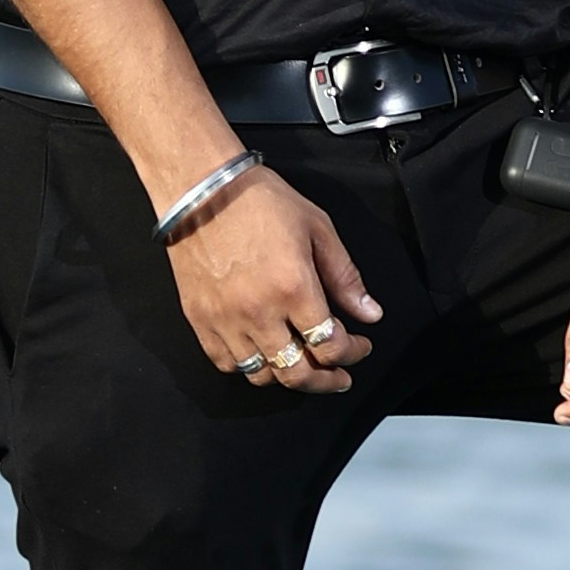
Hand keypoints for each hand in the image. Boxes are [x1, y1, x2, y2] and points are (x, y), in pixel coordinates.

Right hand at [169, 169, 380, 396]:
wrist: (200, 188)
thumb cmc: (257, 200)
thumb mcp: (317, 228)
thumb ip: (345, 277)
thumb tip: (370, 312)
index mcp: (293, 288)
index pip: (330, 346)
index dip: (352, 353)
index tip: (359, 346)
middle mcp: (259, 312)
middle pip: (297, 374)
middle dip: (326, 381)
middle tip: (338, 376)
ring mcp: (225, 320)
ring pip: (262, 375)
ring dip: (287, 375)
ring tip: (301, 363)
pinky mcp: (199, 320)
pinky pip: (226, 363)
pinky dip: (248, 367)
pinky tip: (262, 353)